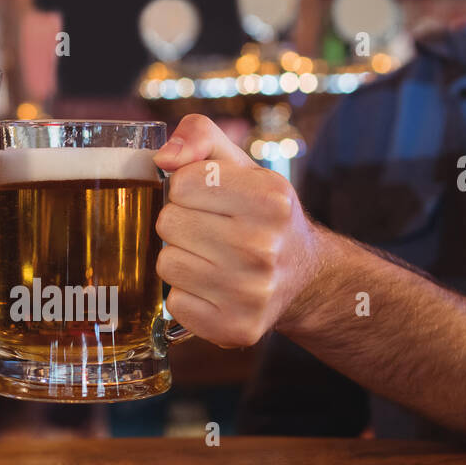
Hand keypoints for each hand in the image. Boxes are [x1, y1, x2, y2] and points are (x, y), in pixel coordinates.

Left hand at [153, 113, 321, 347]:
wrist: (303, 276)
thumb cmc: (260, 214)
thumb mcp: (241, 164)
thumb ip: (200, 135)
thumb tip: (162, 158)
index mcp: (271, 199)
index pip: (182, 182)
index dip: (187, 187)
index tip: (212, 199)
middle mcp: (265, 247)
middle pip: (168, 222)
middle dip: (182, 223)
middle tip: (211, 231)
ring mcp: (251, 293)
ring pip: (167, 264)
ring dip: (181, 259)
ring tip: (212, 259)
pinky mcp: (236, 329)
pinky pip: (174, 304)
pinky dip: (187, 295)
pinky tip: (214, 289)